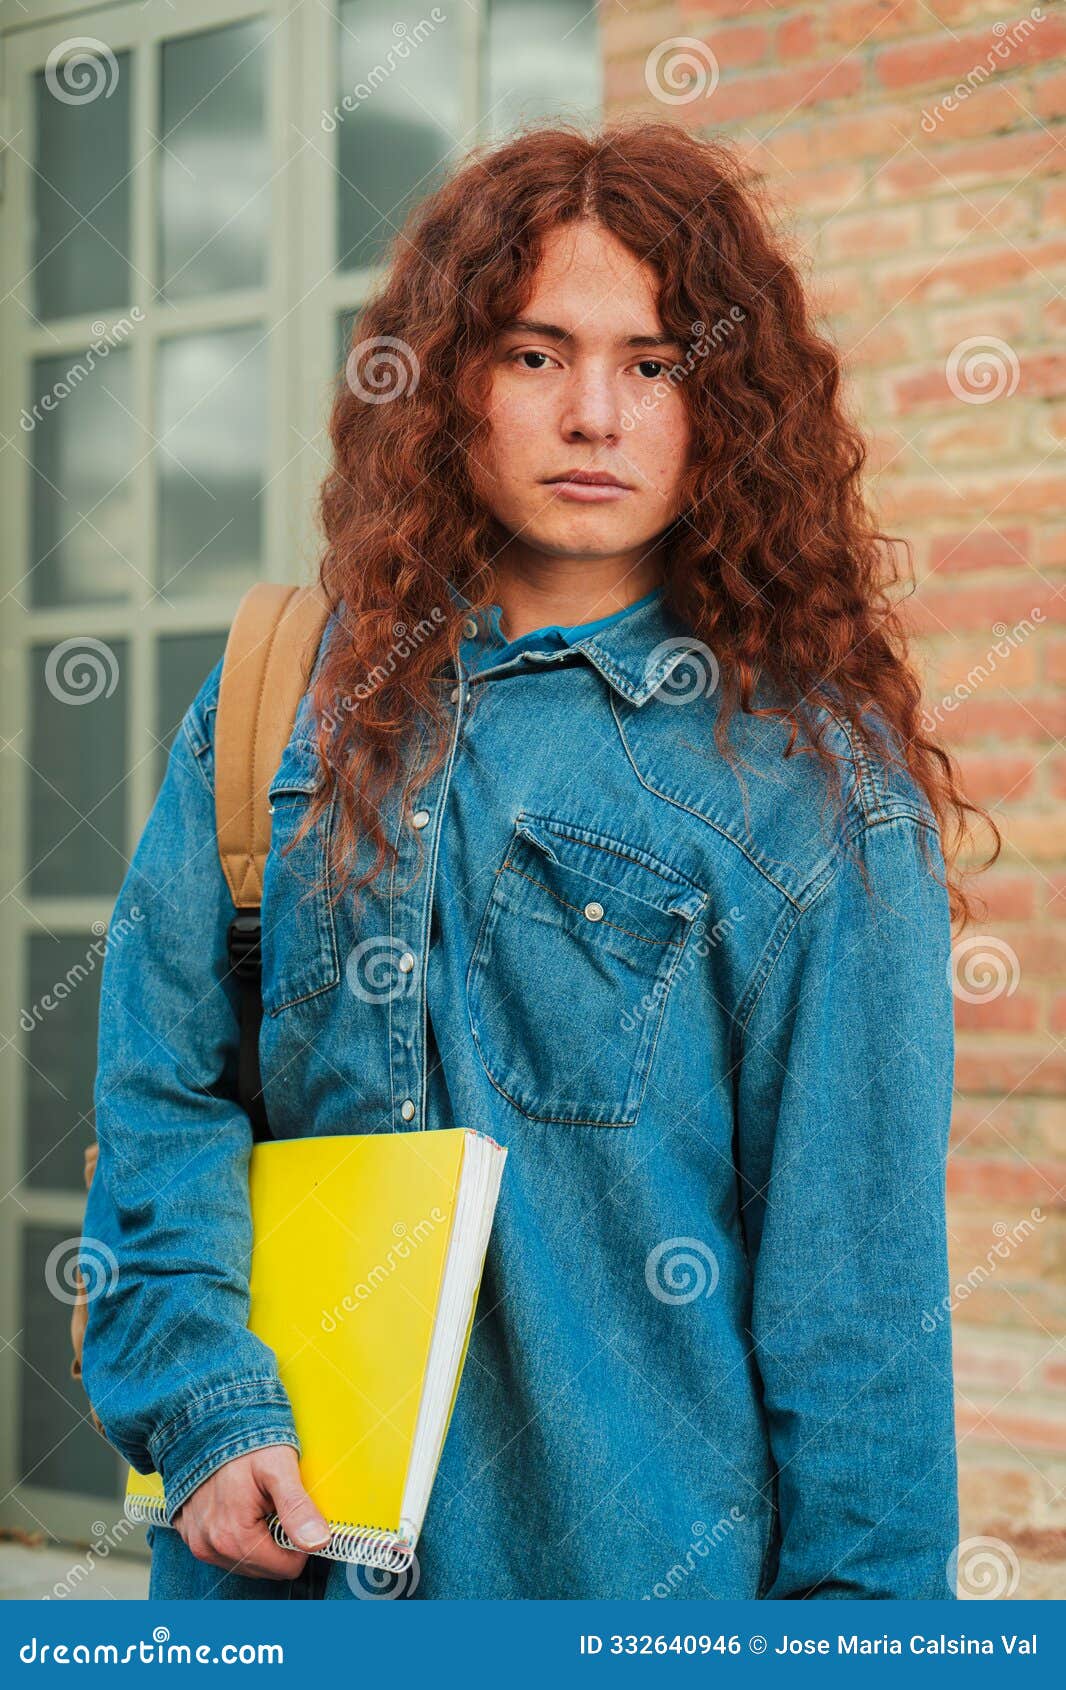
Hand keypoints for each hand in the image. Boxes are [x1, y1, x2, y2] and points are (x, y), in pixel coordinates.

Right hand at [173, 1444, 329, 1579]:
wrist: (206, 1422)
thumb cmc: (245, 1442)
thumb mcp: (279, 1468)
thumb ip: (298, 1508)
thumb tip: (319, 1542)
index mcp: (233, 1537)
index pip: (285, 1568)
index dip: (299, 1544)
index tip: (297, 1515)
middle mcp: (210, 1547)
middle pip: (265, 1568)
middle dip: (277, 1540)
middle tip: (275, 1503)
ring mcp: (197, 1542)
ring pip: (245, 1561)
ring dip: (257, 1538)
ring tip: (257, 1502)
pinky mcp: (189, 1534)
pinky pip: (223, 1550)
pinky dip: (236, 1534)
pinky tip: (239, 1506)